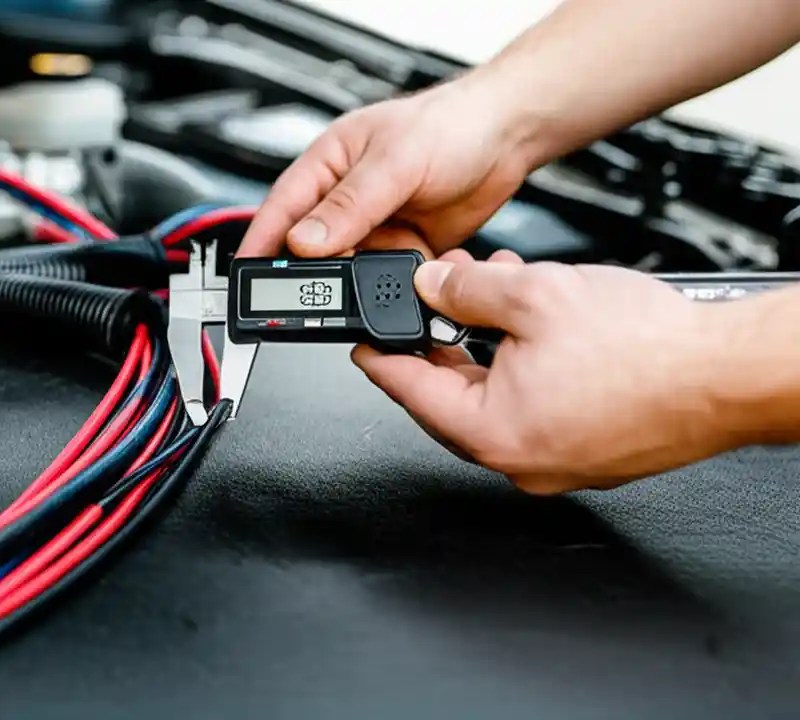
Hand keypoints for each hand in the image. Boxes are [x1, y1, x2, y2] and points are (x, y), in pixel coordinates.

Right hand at [238, 80, 534, 259]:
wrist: (510, 137)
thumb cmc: (451, 125)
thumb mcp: (395, 161)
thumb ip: (350, 205)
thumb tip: (304, 242)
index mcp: (328, 166)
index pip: (281, 210)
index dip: (259, 246)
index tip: (245, 278)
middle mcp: (345, 200)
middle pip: (310, 250)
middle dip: (311, 276)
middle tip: (307, 301)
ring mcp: (374, 228)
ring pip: (348, 271)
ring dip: (359, 284)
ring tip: (373, 285)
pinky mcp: (402, 250)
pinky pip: (385, 281)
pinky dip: (393, 288)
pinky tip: (405, 283)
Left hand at [352, 250, 747, 494]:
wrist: (729, 376)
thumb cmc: (648, 351)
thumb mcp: (534, 294)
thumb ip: (467, 290)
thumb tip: (433, 286)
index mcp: (491, 432)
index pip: (410, 393)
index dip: (381, 359)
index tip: (362, 344)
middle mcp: (519, 461)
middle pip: (451, 398)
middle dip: (443, 341)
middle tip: (435, 302)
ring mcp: (557, 463)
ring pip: (497, 399)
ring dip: (487, 348)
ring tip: (496, 297)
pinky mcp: (589, 453)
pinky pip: (535, 409)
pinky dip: (523, 370)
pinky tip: (537, 330)